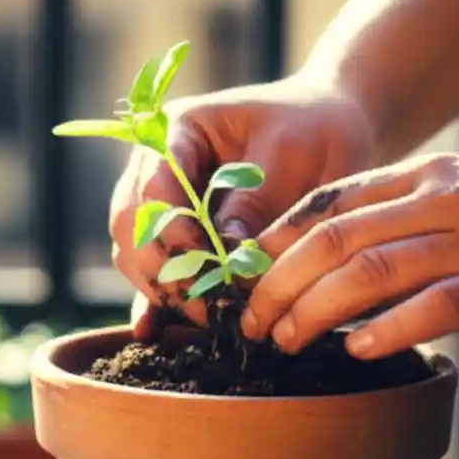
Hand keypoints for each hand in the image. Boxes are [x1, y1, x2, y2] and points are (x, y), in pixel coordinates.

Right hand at [111, 74, 375, 336]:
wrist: (327, 132)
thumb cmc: (316, 130)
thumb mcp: (294, 156)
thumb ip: (256, 201)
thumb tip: (225, 257)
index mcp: (179, 129)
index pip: (154, 185)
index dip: (174, 230)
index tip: (212, 263)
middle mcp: (154, 165)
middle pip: (131, 225)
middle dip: (165, 268)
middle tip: (210, 304)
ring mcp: (157, 203)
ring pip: (132, 252)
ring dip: (163, 287)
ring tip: (210, 316)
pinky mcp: (171, 236)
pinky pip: (150, 270)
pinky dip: (155, 298)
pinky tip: (152, 329)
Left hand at [244, 153, 458, 358]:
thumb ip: (401, 217)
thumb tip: (324, 263)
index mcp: (429, 175)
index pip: (329, 202)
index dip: (273, 241)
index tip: (239, 278)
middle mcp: (448, 198)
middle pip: (336, 237)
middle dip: (279, 282)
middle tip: (251, 322)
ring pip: (374, 269)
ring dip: (317, 309)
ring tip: (287, 341)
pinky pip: (438, 305)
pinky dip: (389, 328)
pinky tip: (358, 349)